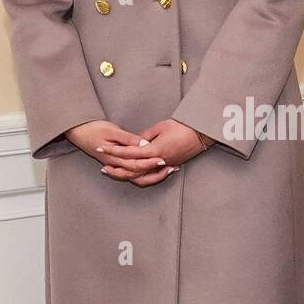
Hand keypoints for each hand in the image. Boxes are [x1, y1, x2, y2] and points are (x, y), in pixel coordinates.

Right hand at [65, 120, 177, 184]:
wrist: (78, 131)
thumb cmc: (93, 128)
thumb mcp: (112, 130)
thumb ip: (128, 139)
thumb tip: (143, 145)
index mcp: (114, 157)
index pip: (136, 164)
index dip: (151, 163)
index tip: (164, 159)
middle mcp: (115, 164)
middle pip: (138, 173)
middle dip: (155, 172)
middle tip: (171, 168)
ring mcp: (114, 164)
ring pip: (134, 176)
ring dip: (150, 175)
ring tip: (165, 171)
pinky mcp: (115, 162)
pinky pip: (130, 172)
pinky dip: (142, 173)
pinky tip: (152, 169)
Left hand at [97, 118, 211, 185]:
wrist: (201, 134)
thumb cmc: (182, 127)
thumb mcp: (160, 127)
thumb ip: (145, 136)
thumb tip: (135, 142)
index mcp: (153, 150)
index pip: (128, 153)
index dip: (113, 151)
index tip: (101, 149)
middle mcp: (157, 161)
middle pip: (132, 170)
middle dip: (116, 169)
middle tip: (104, 168)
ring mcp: (164, 166)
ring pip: (142, 177)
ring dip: (128, 176)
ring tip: (117, 173)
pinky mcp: (170, 166)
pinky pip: (152, 177)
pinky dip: (142, 177)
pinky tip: (135, 175)